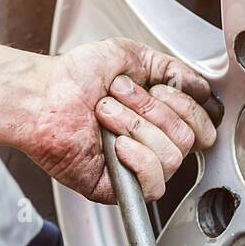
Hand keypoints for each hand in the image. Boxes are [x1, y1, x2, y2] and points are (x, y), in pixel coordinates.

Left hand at [26, 38, 216, 202]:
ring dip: (136, 127)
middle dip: (152, 110)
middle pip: (188, 139)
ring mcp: (134, 167)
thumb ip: (171, 69)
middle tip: (118, 96)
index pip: (202, 126)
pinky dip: (139, 159)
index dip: (185, 105)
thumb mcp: (130, 57)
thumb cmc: (73, 77)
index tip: (158, 88)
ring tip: (105, 114)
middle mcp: (149, 143)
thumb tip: (200, 86)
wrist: (42, 95)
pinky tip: (117, 144)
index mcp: (156, 118)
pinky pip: (153, 185)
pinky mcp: (117, 188)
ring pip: (171, 158)